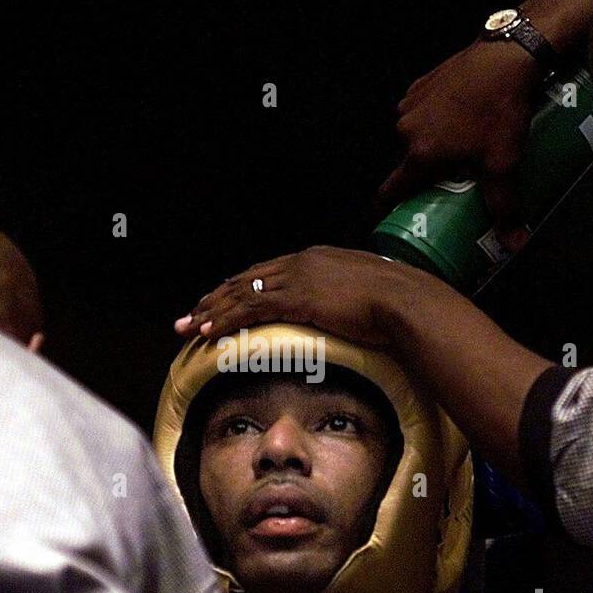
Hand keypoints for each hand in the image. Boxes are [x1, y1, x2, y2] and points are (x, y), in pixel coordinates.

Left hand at [173, 246, 439, 347]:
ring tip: (187, 328)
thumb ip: (346, 300)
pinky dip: (224, 320)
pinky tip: (207, 333)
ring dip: (209, 312)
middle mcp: (300, 262)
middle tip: (190, 315)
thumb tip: (347, 313)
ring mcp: (296, 277)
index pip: (266, 274)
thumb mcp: (366, 296)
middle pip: (245, 280)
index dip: (239, 290)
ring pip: (239, 294)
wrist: (405, 301)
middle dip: (214, 299)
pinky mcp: (294, 297)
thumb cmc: (396, 305)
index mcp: (315, 259)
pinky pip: (248, 308)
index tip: (220, 303)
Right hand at [376, 39, 540, 252]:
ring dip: (430, 144)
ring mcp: (412, 104)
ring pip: (414, 136)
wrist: (506, 56)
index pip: (391, 189)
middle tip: (449, 178)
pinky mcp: (422, 83)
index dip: (388, 206)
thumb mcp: (502, 163)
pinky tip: (459, 117)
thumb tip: (513, 244)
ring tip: (460, 145)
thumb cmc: (499, 110)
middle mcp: (406, 129)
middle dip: (425, 173)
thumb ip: (503, 206)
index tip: (389, 215)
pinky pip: (421, 111)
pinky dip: (434, 119)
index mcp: (419, 154)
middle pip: (408, 163)